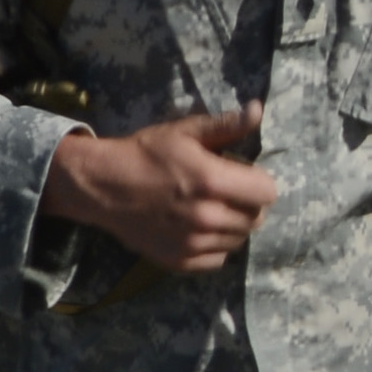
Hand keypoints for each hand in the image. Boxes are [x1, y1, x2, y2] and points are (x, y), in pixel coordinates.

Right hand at [43, 104, 276, 272]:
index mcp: (212, 181)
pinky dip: (215, 246)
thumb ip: (226, 126)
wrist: (104, 186)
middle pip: (256, 219)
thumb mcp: (185, 132)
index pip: (267, 193)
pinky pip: (218, 259)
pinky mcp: (181, 261)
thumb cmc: (146, 154)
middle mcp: (207, 217)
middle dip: (248, 204)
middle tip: (226, 192)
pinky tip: (198, 228)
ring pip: (238, 240)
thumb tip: (258, 110)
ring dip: (233, 225)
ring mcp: (194, 243)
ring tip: (211, 208)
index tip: (243, 176)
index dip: (259, 182)